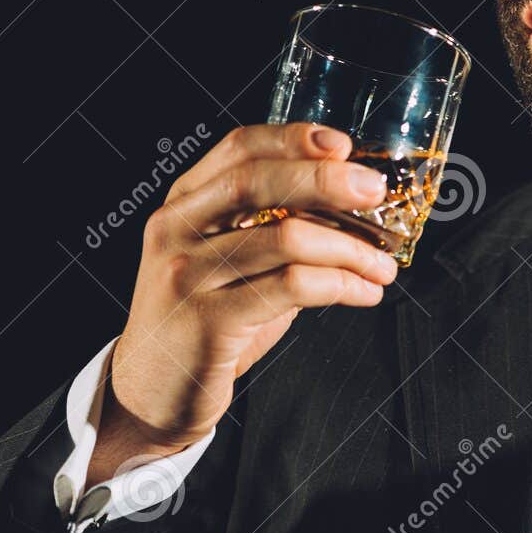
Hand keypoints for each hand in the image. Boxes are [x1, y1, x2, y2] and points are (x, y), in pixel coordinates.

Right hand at [86, 123, 395, 483]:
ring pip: (286, 238)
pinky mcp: (207, 321)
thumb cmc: (204, 319)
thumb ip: (274, 226)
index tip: (343, 144)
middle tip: (375, 191)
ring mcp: (188, 275)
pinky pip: (292, 287)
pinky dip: (341, 285)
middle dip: (327, 180)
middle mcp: (177, 230)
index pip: (239, 148)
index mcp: (184, 204)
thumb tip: (355, 207)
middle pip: (258, 181)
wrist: (149, 393)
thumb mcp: (229, 260)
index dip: (293, 138)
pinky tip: (364, 292)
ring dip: (350, 249)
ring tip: (382, 265)